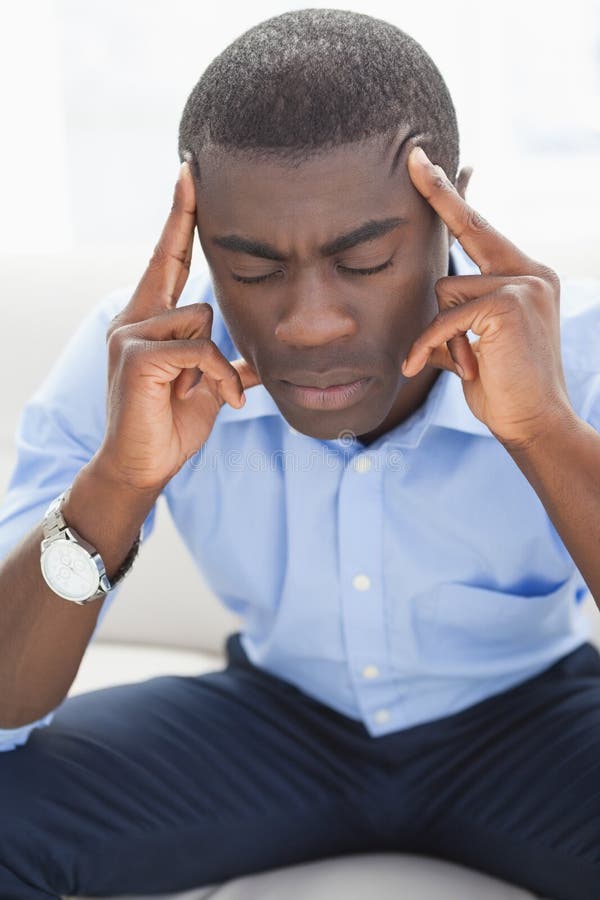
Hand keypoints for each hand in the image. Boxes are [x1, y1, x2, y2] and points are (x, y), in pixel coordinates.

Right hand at [98, 160, 260, 491]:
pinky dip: (218, 377)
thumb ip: (231, 361)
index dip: (180, 217)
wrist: (144, 464)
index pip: (167, 258)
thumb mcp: (209, 385)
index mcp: (149, 319)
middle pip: (200, 301)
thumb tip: (263, 358)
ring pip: (201, 322)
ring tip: (200, 394)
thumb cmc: (172, 424)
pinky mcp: (136, 355)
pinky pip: (199, 348)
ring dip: (215, 367)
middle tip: (194, 387)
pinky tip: (220, 400)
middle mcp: (133, 318)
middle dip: (210, 349)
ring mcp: (130, 334)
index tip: (190, 173)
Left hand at [402, 146, 571, 450]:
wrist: (534, 423)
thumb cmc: (501, 388)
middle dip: (437, 225)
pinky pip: (446, 316)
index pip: (480, 228)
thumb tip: (433, 294)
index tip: (423, 162)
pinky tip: (435, 367)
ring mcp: (523, 283)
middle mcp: (530, 272)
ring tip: (468, 363)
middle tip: (414, 158)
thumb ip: (458, 311)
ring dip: (440, 333)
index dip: (451, 195)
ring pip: (444, 290)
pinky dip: (433, 344)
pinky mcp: (508, 303)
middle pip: (460, 249)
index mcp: (525, 276)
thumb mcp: (475, 342)